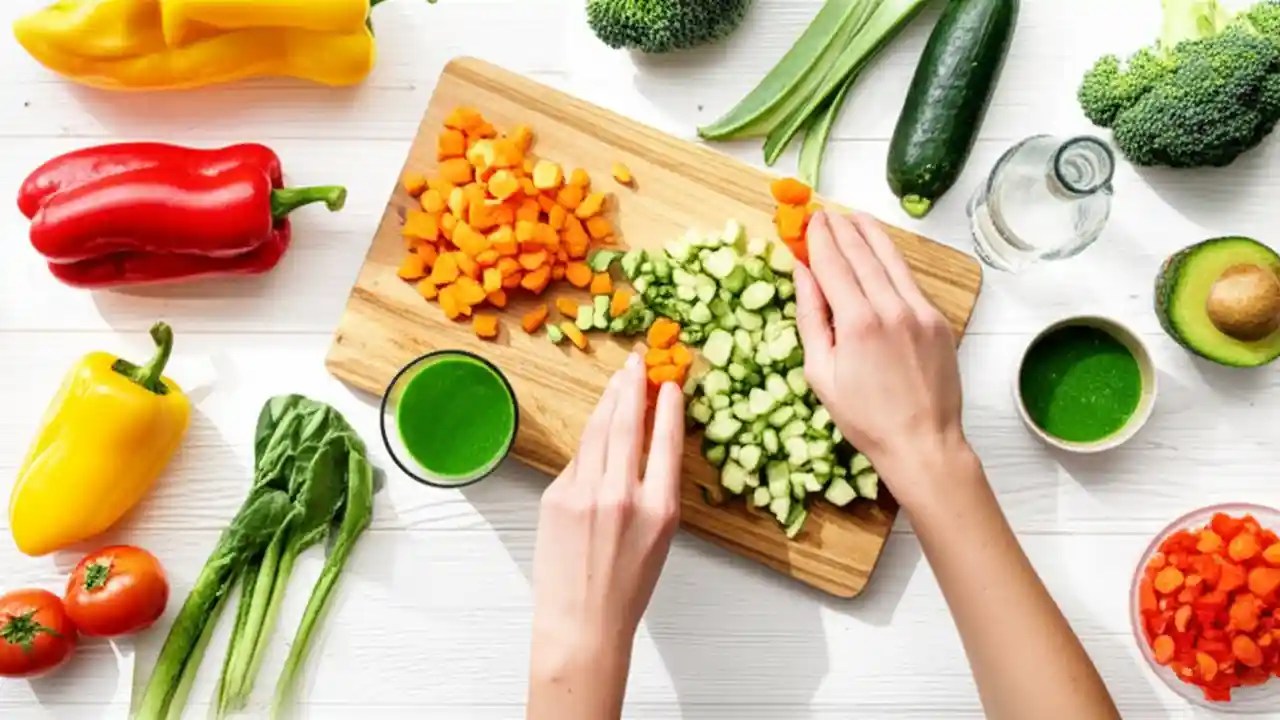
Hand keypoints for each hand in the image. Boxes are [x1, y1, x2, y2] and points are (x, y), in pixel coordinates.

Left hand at [527, 353, 684, 719]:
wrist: (582, 624)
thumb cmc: (627, 588)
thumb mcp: (660, 537)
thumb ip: (653, 489)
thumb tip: (638, 441)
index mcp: (660, 509)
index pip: (665, 440)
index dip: (668, 406)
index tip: (670, 383)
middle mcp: (621, 496)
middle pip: (627, 423)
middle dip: (632, 386)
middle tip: (637, 361)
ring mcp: (584, 494)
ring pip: (598, 432)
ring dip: (608, 400)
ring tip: (618, 378)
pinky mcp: (555, 497)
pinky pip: (577, 459)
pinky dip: (589, 441)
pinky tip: (596, 426)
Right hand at [793, 211, 967, 507]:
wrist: (922, 442)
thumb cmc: (864, 418)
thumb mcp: (821, 373)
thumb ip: (811, 318)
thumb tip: (803, 274)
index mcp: (857, 323)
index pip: (833, 264)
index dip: (819, 238)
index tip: (809, 220)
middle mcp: (891, 308)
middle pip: (862, 254)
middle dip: (841, 229)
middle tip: (824, 212)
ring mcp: (920, 311)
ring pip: (891, 258)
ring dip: (870, 233)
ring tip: (853, 217)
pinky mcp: (938, 319)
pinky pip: (909, 279)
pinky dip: (892, 259)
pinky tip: (881, 250)